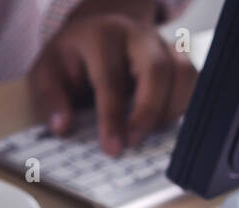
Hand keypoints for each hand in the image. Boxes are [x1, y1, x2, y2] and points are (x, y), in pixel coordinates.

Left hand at [29, 12, 196, 154]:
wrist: (96, 27)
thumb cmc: (71, 55)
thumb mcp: (47, 70)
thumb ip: (52, 97)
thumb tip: (62, 127)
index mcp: (102, 37)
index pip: (111, 80)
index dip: (113, 117)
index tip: (112, 148)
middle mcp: (138, 35)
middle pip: (157, 70)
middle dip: (148, 113)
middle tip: (133, 144)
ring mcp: (162, 43)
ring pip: (183, 73)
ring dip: (170, 110)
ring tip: (147, 135)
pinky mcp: (176, 56)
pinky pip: (192, 79)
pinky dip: (182, 105)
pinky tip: (161, 125)